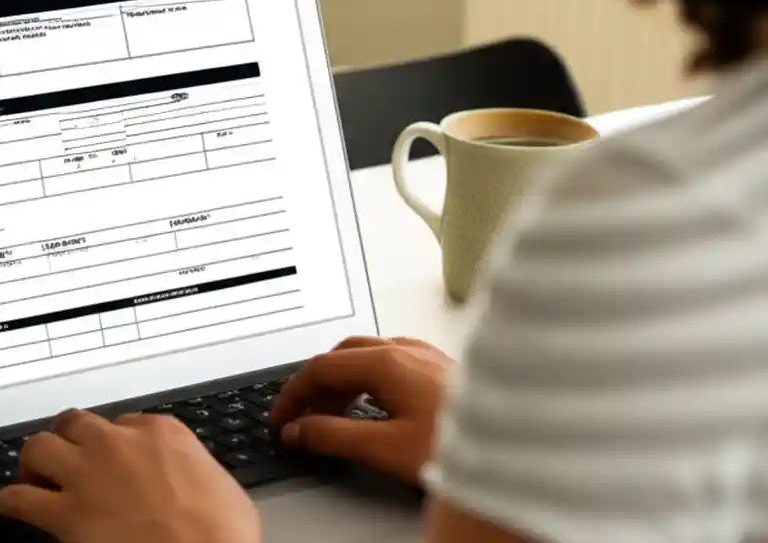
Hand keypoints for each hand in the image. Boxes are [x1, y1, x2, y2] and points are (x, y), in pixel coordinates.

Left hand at [0, 409, 259, 542]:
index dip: (114, 442)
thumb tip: (188, 483)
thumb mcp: (220, 486)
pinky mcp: (65, 514)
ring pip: (39, 447)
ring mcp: (87, 475)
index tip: (113, 458)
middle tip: (66, 457)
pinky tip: (13, 506)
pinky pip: (20, 498)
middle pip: (74, 423)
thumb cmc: (223, 533)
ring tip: (34, 476)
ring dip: (34, 462)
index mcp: (160, 433)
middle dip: (67, 439)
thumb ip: (192, 471)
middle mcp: (117, 444)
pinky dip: (12, 500)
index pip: (124, 422)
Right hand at [269, 336, 452, 485]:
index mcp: (386, 362)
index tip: (280, 419)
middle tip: (300, 417)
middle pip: (340, 357)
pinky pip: (390, 363)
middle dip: (314, 386)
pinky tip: (374, 403)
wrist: (520, 445)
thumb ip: (333, 437)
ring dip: (340, 383)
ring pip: (366, 357)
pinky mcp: (440, 368)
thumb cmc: (461, 443)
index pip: (319, 367)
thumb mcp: (384, 448)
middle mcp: (405, 350)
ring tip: (331, 415)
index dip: (292, 394)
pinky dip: (367, 381)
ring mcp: (425, 356)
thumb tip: (299, 430)